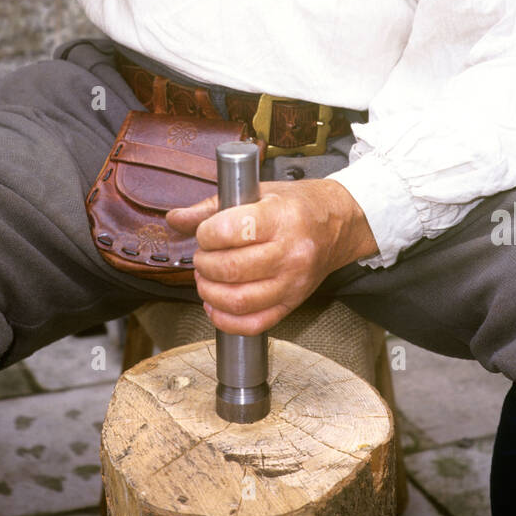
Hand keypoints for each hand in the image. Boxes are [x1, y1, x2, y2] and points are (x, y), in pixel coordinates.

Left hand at [165, 178, 375, 334]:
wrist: (340, 224)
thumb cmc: (298, 205)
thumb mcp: (258, 193)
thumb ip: (212, 207)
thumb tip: (175, 218)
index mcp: (281, 217)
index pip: (231, 230)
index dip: (206, 234)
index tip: (205, 233)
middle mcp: (291, 253)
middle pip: (231, 269)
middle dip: (204, 264)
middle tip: (203, 256)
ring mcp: (293, 282)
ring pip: (239, 300)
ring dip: (210, 291)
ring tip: (207, 278)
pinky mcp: (293, 303)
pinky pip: (254, 323)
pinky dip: (226, 320)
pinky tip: (216, 305)